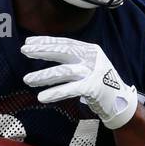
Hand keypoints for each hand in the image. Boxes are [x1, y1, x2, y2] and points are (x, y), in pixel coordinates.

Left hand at [21, 36, 138, 129]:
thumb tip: (47, 53)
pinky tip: (42, 97)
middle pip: (63, 52)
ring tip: (27, 80)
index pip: (65, 43)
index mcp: (90, 50)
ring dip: (43, 76)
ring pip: (63, 71)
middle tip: (24, 51)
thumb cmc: (100, 86)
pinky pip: (70, 89)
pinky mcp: (93, 88)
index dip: (46, 41)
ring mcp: (93, 72)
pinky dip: (55, 93)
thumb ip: (72, 61)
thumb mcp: (88, 67)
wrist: (121, 104)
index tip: (29, 42)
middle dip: (42, 51)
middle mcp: (91, 59)